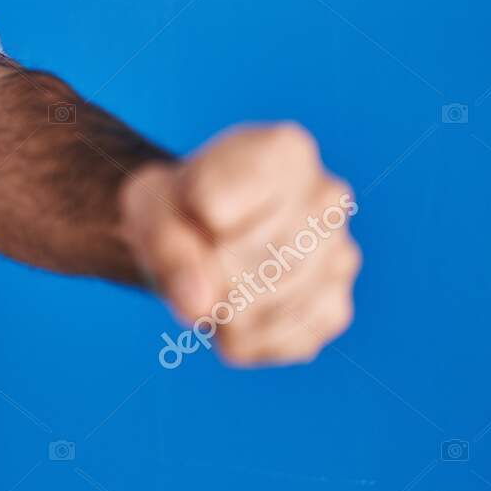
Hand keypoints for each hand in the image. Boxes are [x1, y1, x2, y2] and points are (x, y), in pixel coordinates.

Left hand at [118, 122, 360, 366]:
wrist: (195, 232)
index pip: (216, 208)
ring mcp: (340, 256)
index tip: (189, 209)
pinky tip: (233, 309)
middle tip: (195, 256)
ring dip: (222, 309)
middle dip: (207, 271)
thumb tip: (198, 306)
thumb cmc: (177, 208)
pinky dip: (244, 337)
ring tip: (212, 283)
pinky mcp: (334, 310)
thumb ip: (166, 248)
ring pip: (269, 304)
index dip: (186, 224)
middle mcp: (327, 198)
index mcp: (284, 150)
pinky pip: (281, 340)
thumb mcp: (150, 208)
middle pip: (253, 259)